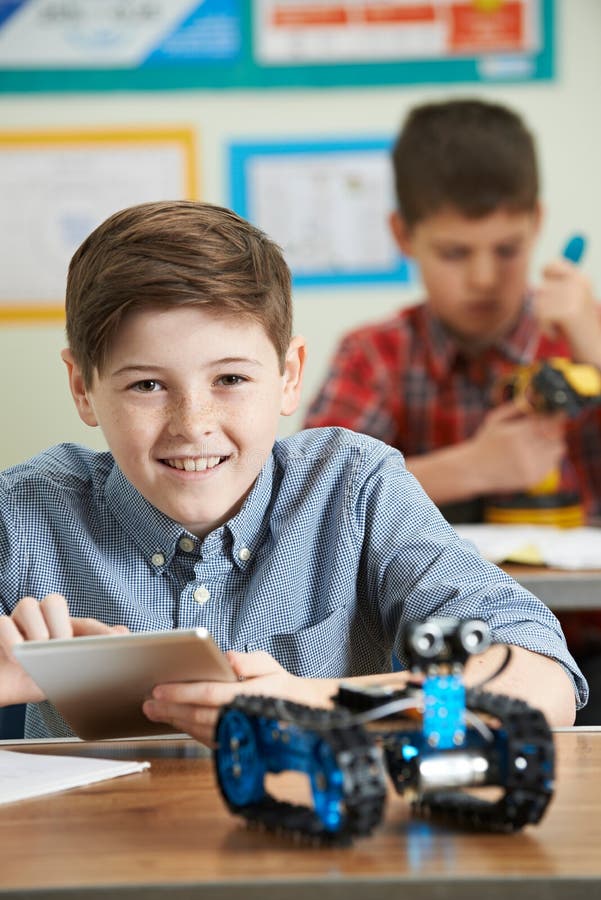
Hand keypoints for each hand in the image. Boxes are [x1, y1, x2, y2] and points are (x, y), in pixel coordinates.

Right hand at [0, 594, 127, 705]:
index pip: (85, 625)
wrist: (0, 687)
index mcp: (61, 630)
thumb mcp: (64, 674)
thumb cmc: (33, 678)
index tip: (117, 642)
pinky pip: (3, 623)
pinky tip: (16, 657)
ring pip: (28, 605)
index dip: (101, 632)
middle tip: (60, 646)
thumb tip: (123, 633)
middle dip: (60, 623)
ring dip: (36, 629)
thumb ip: (91, 657)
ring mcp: (17, 623)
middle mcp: (40, 620)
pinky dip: (12, 639)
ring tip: (37, 649)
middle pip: (54, 601)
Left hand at [142, 650, 331, 745]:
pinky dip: (188, 730)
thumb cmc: (283, 687)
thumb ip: (249, 661)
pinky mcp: (236, 745)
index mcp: (251, 697)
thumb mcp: (271, 665)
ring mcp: (239, 735)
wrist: (304, 716)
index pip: (210, 694)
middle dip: (170, 709)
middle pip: (198, 715)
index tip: (160, 688)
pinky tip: (176, 721)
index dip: (182, 692)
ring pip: (200, 730)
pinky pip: (207, 739)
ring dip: (175, 721)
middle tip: (148, 703)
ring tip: (155, 711)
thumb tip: (227, 659)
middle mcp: (243, 719)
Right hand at [467, 402, 566, 492]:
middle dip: (555, 426)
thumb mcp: (495, 419)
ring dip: (554, 441)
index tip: (556, 410)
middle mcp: (524, 451)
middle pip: (555, 433)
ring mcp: (529, 466)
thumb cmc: (485, 442)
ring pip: (558, 448)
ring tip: (541, 439)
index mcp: (515, 434)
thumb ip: (516, 407)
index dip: (555, 414)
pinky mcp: (533, 478)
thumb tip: (535, 395)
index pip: (546, 420)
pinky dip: (549, 456)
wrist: (474, 471)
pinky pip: (553, 463)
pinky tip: (537, 453)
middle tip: (550, 423)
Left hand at [533, 258, 600, 365]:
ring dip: (544, 320)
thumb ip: (557, 287)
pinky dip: (545, 328)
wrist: (592, 350)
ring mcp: (575, 296)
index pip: (551, 265)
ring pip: (537, 303)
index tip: (552, 297)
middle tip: (560, 320)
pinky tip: (558, 334)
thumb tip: (539, 274)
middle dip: (543, 309)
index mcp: (580, 279)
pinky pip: (540, 315)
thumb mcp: (570, 302)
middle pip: (539, 289)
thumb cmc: (577, 329)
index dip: (545, 281)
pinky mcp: (569, 311)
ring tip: (560, 326)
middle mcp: (578, 283)